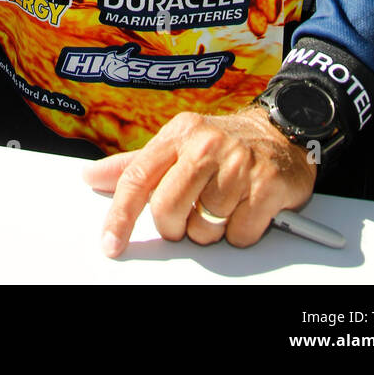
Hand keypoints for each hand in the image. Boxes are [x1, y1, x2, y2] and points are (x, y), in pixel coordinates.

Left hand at [83, 106, 315, 255]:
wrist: (282, 131)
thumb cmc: (223, 143)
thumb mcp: (177, 144)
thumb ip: (135, 165)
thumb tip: (91, 176)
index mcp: (178, 133)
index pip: (137, 178)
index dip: (120, 215)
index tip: (110, 242)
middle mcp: (207, 144)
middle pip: (167, 208)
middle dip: (174, 225)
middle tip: (189, 215)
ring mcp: (238, 164)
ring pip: (203, 228)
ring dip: (210, 230)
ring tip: (222, 205)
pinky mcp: (267, 186)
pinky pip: (239, 234)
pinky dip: (240, 232)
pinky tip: (245, 209)